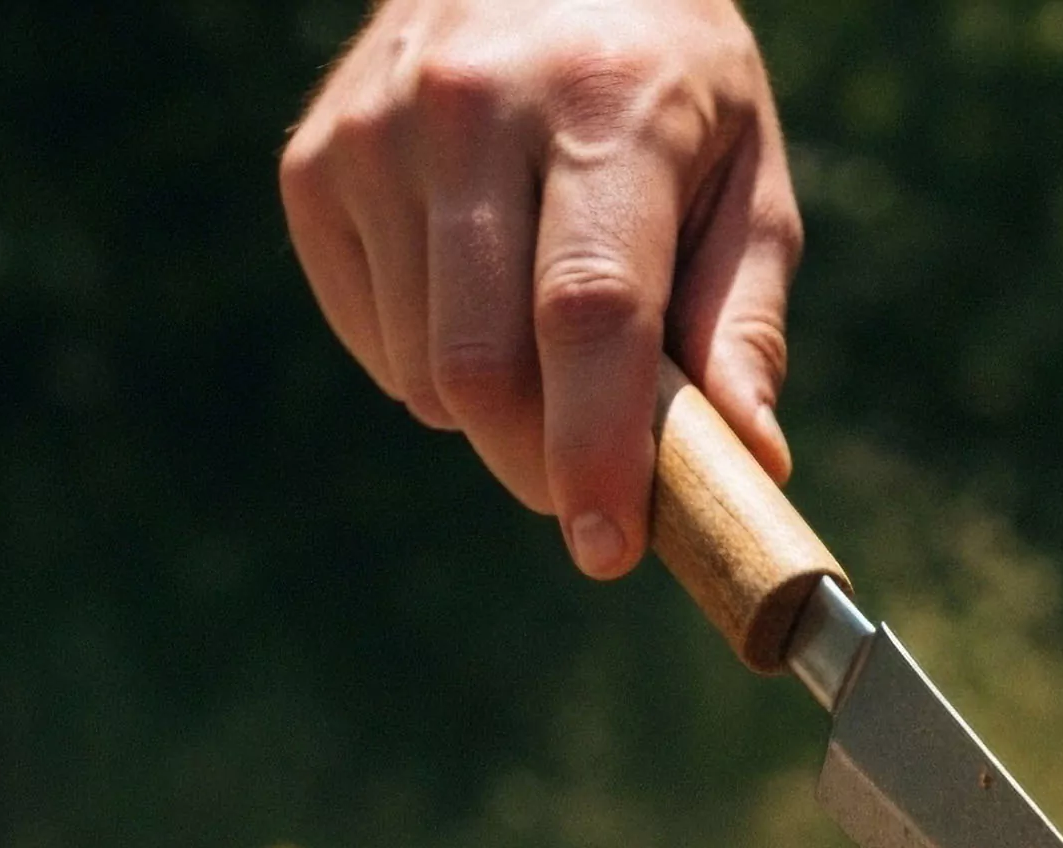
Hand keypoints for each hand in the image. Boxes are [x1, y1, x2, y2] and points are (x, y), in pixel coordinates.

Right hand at [281, 0, 801, 579]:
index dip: (597, 449)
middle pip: (483, 365)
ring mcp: (374, 135)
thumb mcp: (745, 172)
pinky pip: (376, 341)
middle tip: (593, 487)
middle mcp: (470, 110)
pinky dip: (433, 365)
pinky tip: (479, 293)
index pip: (588, 312)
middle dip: (541, 464)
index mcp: (602, 107)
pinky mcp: (313, 167)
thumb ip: (744, 320)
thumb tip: (749, 462)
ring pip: (425, 372)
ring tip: (546, 339)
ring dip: (494, 413)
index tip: (611, 551)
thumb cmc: (664, 83)